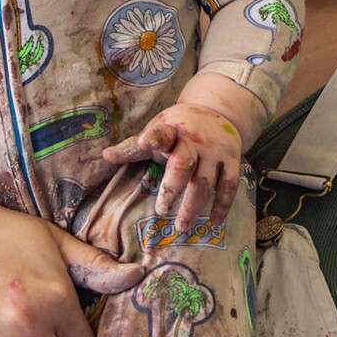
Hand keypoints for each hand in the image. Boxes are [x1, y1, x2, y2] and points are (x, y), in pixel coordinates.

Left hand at [101, 101, 243, 228]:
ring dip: (194, 205)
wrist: (218, 110)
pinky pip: (229, 185)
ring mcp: (215, 151)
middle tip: (161, 210)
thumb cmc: (180, 126)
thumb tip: (105, 156)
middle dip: (173, 188)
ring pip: (205, 181)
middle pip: (183, 165)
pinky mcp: (232, 160)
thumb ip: (134, 146)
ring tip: (182, 226)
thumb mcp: (158, 129)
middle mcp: (195, 140)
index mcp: (172, 130)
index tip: (144, 143)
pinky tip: (214, 222)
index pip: (162, 134)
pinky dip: (222, 205)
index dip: (154, 138)